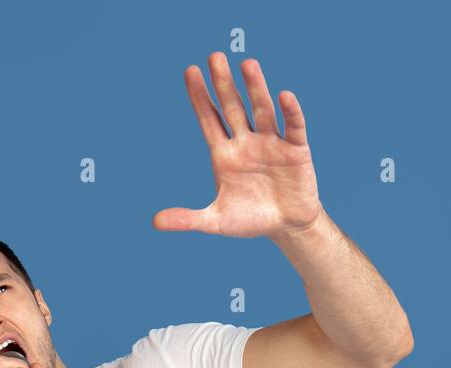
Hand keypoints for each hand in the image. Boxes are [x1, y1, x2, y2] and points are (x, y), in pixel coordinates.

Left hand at [153, 52, 322, 241]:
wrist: (286, 227)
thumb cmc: (250, 220)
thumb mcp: (216, 221)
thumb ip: (188, 219)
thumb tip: (154, 223)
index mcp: (224, 154)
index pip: (209, 119)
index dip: (199, 97)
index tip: (190, 71)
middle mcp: (246, 142)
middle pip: (233, 107)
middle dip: (223, 84)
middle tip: (214, 57)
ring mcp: (271, 143)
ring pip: (261, 110)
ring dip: (255, 89)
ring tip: (247, 64)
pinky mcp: (296, 150)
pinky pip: (293, 127)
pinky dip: (290, 112)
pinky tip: (284, 96)